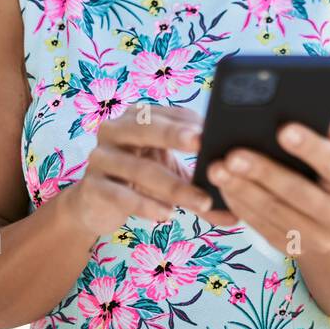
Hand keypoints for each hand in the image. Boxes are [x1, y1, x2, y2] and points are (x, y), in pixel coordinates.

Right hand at [63, 104, 232, 236]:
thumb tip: (237, 212)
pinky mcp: (92, 187)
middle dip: (175, 134)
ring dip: (173, 187)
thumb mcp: (171, 176)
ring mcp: (101, 158)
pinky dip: (146, 205)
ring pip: (140, 169)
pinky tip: (167, 215)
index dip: (192, 122)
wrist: (93, 204)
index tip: (217, 130)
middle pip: (147, 128)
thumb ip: (201, 187)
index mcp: (138, 116)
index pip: (169, 113)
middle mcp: (115, 130)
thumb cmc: (138, 181)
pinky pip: (122, 195)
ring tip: (201, 202)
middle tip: (203, 143)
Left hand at [207, 107, 329, 255]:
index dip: (311, 147)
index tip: (283, 129)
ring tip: (217, 168)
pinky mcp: (293, 250)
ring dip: (242, 190)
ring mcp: (319, 240)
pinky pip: (262, 227)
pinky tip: (222, 187)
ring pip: (275, 213)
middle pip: (299, 193)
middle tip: (233, 154)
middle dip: (264, 172)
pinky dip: (240, 206)